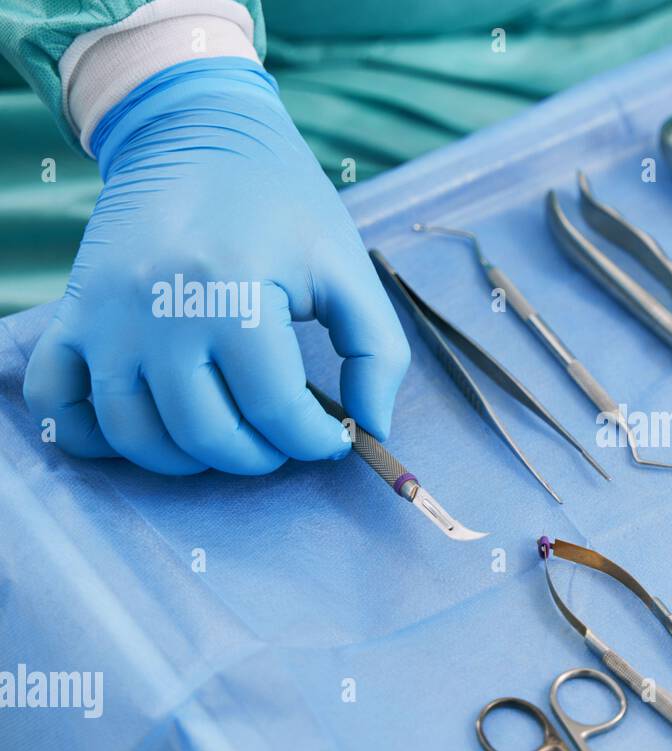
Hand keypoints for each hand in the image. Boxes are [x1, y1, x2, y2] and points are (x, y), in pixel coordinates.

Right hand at [24, 59, 409, 474]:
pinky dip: (94, 436)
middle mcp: (159, 311)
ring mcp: (106, 318)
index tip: (333, 436)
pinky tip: (147, 429)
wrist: (193, 132)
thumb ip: (376, 350)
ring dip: (188, 459)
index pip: (276, 410)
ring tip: (228, 436)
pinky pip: (57, 401)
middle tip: (282, 438)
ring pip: (134, 436)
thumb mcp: (345, 265)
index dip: (314, 440)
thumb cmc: (281, 203)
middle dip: (257, 456)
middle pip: (205, 435)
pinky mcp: (74, 316)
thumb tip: (374, 427)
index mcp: (234, 292)